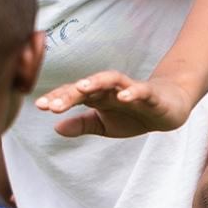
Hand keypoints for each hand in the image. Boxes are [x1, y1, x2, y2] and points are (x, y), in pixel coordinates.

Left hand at [34, 71, 197, 138]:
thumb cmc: (133, 115)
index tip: (39, 105)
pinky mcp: (150, 93)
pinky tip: (123, 96)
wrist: (168, 110)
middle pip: (87, 87)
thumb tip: (56, 127)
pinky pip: (140, 90)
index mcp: (98, 97)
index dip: (57, 99)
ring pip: (110, 80)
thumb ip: (82, 125)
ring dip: (96, 81)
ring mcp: (129, 89)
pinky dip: (131, 91)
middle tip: (53, 104)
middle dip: (70, 94)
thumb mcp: (105, 126)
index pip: (73, 95)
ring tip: (81, 88)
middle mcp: (110, 89)